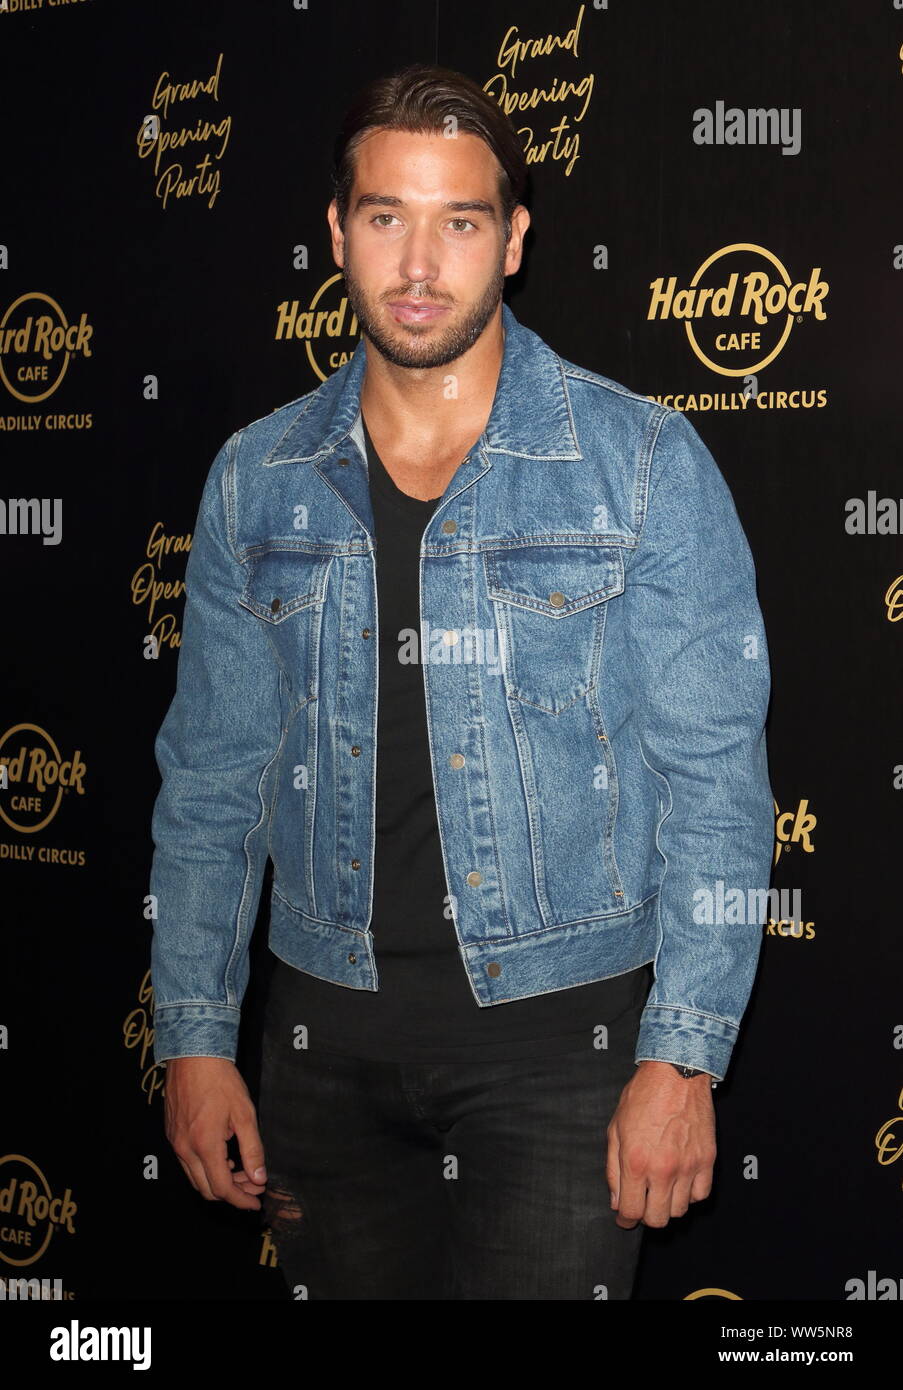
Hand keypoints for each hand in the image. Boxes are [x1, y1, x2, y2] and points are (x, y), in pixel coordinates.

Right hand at [163, 1056, 267, 1209]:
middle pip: (206, 1189)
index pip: (222, 1188)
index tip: (255, 1201)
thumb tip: (259, 1177)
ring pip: (195, 1178)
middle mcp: (185, 1149)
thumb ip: (252, 1149)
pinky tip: (222, 1156)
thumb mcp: (244, 1114)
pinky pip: (187, 1163)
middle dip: (232, 1193)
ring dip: (217, 1181)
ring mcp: (175, 1142)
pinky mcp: (172, 1134)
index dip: (241, 1200)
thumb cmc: (220, 1080)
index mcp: (205, 1145)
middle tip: (252, 1185)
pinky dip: (205, 1168)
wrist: (193, 1056)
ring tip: (240, 1171)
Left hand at [606, 1060, 715, 1228]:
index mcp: (636, 1162)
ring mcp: (688, 1166)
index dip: (625, 1220)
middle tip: (643, 1204)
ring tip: (662, 1189)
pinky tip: (681, 1182)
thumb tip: (616, 1199)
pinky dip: (690, 1195)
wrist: (675, 1073)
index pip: (631, 1211)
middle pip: (657, 1219)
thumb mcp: (615, 1129)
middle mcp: (663, 1169)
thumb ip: (613, 1169)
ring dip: (668, 1205)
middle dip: (646, 1216)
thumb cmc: (643, 1096)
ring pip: (680, 1211)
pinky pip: (701, 1195)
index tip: (624, 1218)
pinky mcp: (707, 1160)